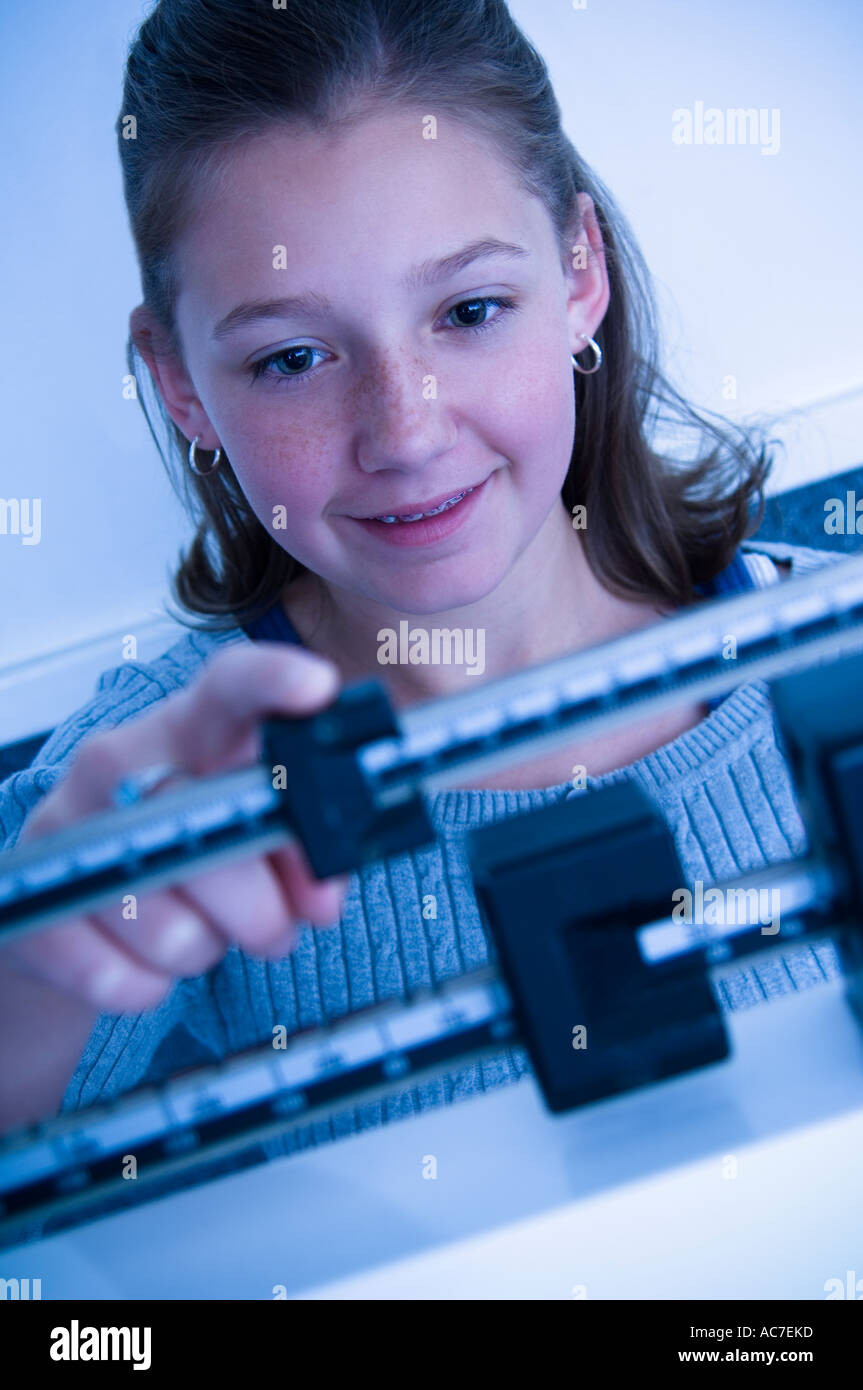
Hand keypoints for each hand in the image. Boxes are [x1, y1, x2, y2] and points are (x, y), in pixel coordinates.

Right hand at [0, 643, 348, 1013]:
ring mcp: (70, 826)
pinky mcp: (31, 901)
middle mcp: (122, 763)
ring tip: (199, 931)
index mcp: (191, 729)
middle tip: (275, 925)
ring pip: (174, 929)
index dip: (273, 682)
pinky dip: (147, 986)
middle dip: (264, 908)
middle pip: (214, 838)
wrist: (74, 897)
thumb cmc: (182, 849)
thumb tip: (321, 895)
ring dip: (204, 950)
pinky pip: (117, 978)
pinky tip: (144, 962)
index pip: (229, 688)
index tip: (318, 686)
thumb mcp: (253, 834)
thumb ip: (300, 853)